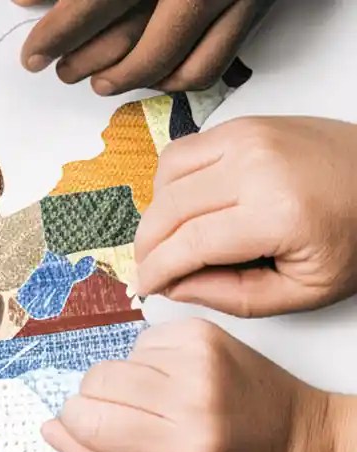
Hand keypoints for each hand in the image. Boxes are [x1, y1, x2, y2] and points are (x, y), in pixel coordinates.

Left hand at [18, 0, 273, 93]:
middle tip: (62, 72)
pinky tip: (150, 73)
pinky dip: (174, 79)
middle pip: (130, 41)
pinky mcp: (259, 6)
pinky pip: (212, 64)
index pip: (94, 4)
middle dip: (87, 65)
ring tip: (100, 80)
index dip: (57, 35)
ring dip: (128, 80)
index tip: (31, 56)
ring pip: (172, 64)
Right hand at [43, 319, 336, 451]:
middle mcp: (195, 397)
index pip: (86, 420)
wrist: (304, 449)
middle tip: (133, 426)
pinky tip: (176, 386)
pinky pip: (141, 342)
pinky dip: (148, 364)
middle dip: (97, 405)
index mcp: (184, 449)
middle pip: (94, 383)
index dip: (78, 428)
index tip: (96, 437)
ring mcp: (202, 357)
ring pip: (115, 361)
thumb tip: (52, 430)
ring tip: (162, 408)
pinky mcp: (205, 332)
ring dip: (126, 384)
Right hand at [136, 116, 356, 316]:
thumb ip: (233, 297)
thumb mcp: (304, 290)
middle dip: (148, 247)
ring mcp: (250, 138)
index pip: (188, 244)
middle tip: (152, 269)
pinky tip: (187, 206)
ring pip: (166, 176)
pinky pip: (183, 151)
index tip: (147, 286)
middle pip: (168, 209)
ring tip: (172, 238)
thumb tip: (175, 286)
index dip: (157, 271)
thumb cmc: (356, 236)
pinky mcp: (245, 125)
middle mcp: (258, 167)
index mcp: (278, 214)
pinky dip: (172, 182)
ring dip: (157, 212)